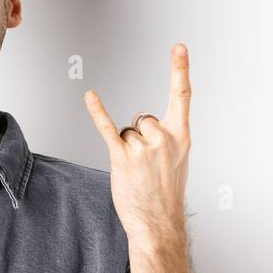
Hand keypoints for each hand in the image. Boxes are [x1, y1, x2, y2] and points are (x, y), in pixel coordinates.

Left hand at [83, 43, 191, 251]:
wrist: (159, 224)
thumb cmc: (166, 196)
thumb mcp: (178, 162)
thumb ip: (166, 138)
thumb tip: (143, 126)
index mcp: (181, 137)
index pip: (182, 97)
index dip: (180, 70)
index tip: (178, 48)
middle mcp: (164, 138)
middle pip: (142, 118)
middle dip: (139, 137)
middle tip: (145, 165)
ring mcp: (143, 148)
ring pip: (126, 132)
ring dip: (126, 149)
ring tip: (136, 172)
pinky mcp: (123, 158)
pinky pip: (108, 129)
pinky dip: (98, 112)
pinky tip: (90, 96)